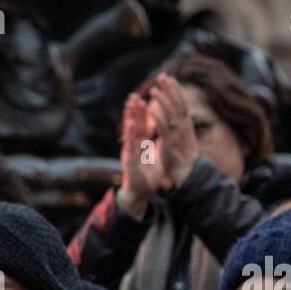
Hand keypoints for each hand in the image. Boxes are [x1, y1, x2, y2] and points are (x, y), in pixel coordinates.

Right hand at [116, 93, 164, 218]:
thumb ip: (154, 143)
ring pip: (130, 132)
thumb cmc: (147, 176)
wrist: (140, 194)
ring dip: (130, 117)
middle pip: (134, 125)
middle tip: (133, 96)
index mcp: (141, 145)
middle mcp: (134, 147)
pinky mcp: (130, 162)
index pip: (141, 125)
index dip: (141, 112)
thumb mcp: (153, 156)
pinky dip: (130, 135)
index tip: (142, 98)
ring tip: (130, 104)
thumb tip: (160, 132)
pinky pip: (131, 146)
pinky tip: (131, 124)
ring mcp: (131, 153)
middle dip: (134, 110)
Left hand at [147, 73, 199, 187]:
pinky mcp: (170, 144)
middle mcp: (184, 127)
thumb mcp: (185, 141)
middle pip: (178, 104)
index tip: (170, 79)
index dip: (176, 91)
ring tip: (155, 88)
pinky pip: (164, 128)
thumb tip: (181, 119)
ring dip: (163, 100)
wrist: (189, 175)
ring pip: (171, 113)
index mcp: (186, 126)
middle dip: (171, 89)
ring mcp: (177, 135)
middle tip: (162, 76)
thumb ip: (182, 129)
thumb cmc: (185, 160)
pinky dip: (158, 116)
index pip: (181, 104)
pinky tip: (151, 108)